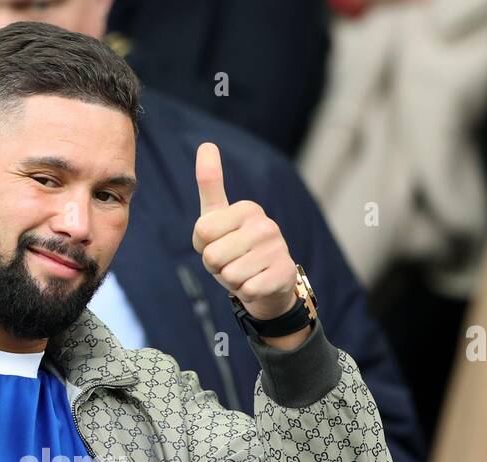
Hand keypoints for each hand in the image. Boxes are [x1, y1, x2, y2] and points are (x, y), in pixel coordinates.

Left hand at [192, 142, 308, 349]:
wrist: (268, 284)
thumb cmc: (236, 249)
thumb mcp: (217, 217)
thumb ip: (210, 183)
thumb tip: (206, 144)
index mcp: (247, 208)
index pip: (202, 233)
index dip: (203, 247)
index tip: (219, 244)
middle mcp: (265, 224)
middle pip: (212, 256)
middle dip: (216, 267)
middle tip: (232, 262)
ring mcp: (277, 248)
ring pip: (229, 275)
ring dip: (231, 281)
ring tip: (244, 273)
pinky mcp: (284, 274)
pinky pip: (246, 290)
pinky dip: (246, 293)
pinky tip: (257, 284)